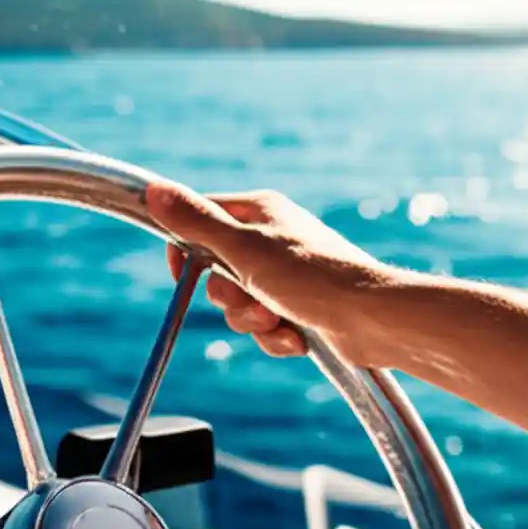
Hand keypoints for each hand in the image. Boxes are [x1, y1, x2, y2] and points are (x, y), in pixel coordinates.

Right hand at [145, 183, 396, 365]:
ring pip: (240, 305)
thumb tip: (154, 191)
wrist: (373, 320)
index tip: (183, 277)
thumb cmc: (312, 277)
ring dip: (253, 321)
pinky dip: (275, 336)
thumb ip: (196, 223)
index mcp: (258, 212)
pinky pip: (265, 326)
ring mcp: (286, 274)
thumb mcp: (243, 248)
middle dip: (230, 299)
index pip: (199, 220)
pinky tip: (297, 337)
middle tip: (251, 299)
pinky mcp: (299, 306)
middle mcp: (271, 238)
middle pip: (216, 272)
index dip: (186, 252)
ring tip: (279, 320)